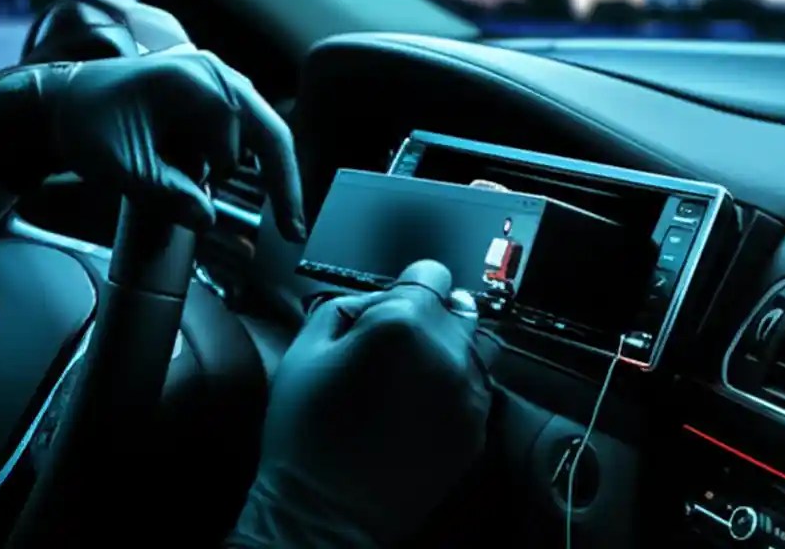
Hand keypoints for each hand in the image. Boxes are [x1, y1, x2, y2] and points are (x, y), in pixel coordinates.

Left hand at [0, 51, 306, 239]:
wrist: (63, 105)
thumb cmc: (85, 125)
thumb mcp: (119, 167)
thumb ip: (164, 193)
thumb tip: (206, 218)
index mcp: (191, 81)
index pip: (239, 136)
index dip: (246, 182)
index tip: (273, 225)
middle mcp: (213, 74)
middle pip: (269, 130)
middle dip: (283, 181)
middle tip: (295, 228)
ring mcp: (217, 83)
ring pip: (260, 134)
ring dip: (260, 172)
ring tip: (267, 210)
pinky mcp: (213, 99)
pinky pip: (247, 132)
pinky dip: (249, 163)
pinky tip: (250, 189)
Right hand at [228, 261, 492, 547]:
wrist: (327, 510)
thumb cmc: (306, 430)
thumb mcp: (307, 349)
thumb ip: (349, 306)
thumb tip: (378, 299)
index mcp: (404, 323)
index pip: (431, 274)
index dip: (407, 286)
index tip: (391, 308)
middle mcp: (449, 351)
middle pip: (457, 308)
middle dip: (429, 318)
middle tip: (396, 348)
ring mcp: (470, 392)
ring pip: (479, 345)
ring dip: (454, 348)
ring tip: (419, 372)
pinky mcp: (478, 427)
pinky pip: (478, 388)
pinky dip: (456, 387)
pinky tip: (422, 407)